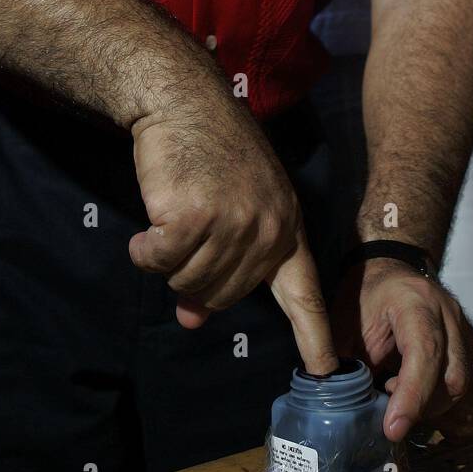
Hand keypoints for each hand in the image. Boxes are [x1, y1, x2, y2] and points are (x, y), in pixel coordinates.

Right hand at [128, 87, 337, 374]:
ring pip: (186, 280)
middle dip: (192, 274)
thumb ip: (223, 261)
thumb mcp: (233, 203)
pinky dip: (145, 249)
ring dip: (166, 258)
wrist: (186, 101)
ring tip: (170, 216)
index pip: (304, 293)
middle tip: (182, 232)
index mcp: (287, 225)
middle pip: (220, 295)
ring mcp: (233, 223)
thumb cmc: (210, 150)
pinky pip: (159, 261)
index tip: (328, 370)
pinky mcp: (194, 217)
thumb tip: (192, 319)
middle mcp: (267, 229)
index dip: (314, 335)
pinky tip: (150, 221)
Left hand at [330, 258, 472, 442]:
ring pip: (472, 391)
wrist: (393, 271)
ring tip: (411, 405)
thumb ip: (345, 363)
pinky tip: (438, 417)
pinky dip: (464, 417)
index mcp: (416, 301)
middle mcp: (450, 316)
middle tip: (394, 411)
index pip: (425, 352)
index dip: (412, 396)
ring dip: (442, 415)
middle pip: (454, 379)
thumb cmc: (367, 296)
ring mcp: (468, 333)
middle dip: (424, 409)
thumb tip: (342, 408)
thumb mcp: (344, 322)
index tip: (393, 428)